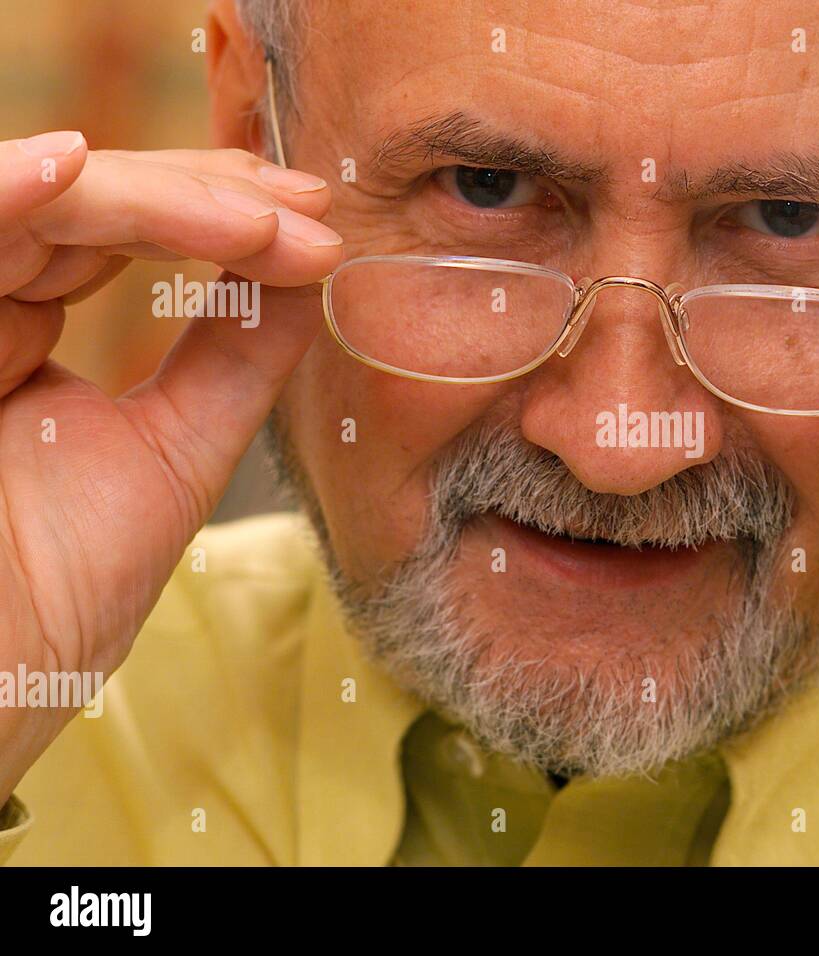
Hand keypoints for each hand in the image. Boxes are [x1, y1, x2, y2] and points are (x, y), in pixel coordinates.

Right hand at [0, 131, 343, 800]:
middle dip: (207, 195)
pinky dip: (4, 192)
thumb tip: (308, 279)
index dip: (218, 216)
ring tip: (258, 220)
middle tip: (309, 211)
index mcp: (20, 335)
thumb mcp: (174, 452)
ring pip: (36, 203)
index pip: (116, 233)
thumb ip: (231, 360)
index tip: (318, 231)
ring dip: (154, 199)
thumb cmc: (59, 595)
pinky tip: (74, 168)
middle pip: (87, 203)